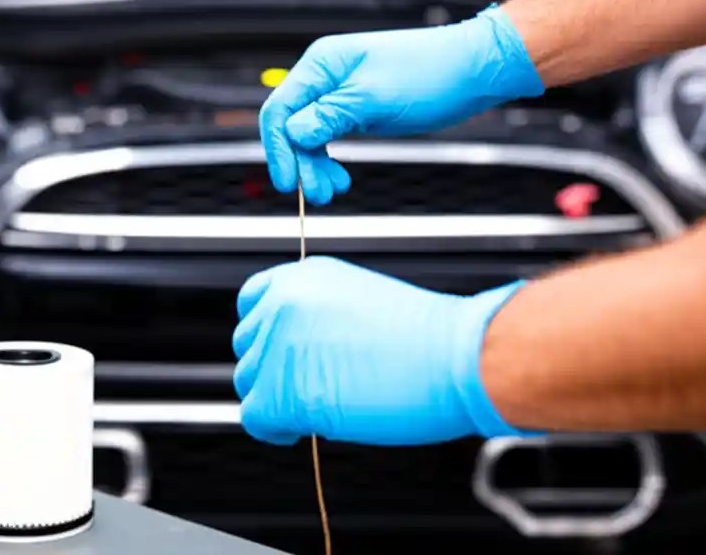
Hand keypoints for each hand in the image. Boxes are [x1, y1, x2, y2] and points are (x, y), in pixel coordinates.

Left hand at [233, 256, 532, 445]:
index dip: (266, 335)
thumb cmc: (429, 340)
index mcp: (303, 276)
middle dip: (274, 370)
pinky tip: (304, 428)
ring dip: (278, 399)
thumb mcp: (360, 303)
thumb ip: (318, 317)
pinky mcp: (283, 391)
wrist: (457, 358)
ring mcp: (279, 346)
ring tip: (321, 406)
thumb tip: (296, 352)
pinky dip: (276, 429)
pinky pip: (256, 418)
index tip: (284, 354)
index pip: (252, 302)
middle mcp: (283, 303)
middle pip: (248, 346)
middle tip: (313, 387)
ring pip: (250, 383)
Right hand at [260, 6, 542, 203]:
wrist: (472, 69)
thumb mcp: (376, 99)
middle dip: (301, 162)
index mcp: (322, 64)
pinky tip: (340, 177)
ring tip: (331, 191)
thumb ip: (329, 116)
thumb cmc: (431, 73)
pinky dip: (330, 159)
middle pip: (292, 126)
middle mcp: (325, 76)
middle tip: (317, 193)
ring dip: (316, 166)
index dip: (278, 148)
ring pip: (309, 136)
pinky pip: (328, 137)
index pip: (280, 108)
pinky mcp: (355, 108)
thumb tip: (294, 133)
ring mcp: (339, 93)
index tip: (287, 181)